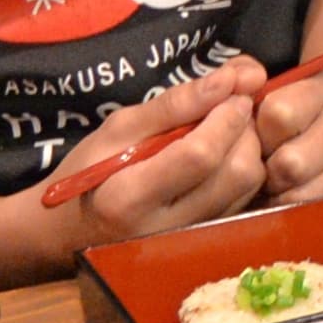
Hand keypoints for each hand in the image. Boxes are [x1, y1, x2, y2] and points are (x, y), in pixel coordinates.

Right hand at [42, 66, 270, 239]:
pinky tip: (226, 153)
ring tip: (228, 127)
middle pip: (236, 173)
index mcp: (130, 197)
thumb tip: (231, 78)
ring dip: (250, 148)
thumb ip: (175, 103)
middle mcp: (165, 228)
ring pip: (249, 188)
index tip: (233, 86)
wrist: (72, 231)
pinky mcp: (207, 243)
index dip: (226, 115)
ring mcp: (189, 241)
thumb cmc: (90, 172)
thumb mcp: (118, 128)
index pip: (200, 155)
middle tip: (233, 104)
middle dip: (245, 129)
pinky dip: (245, 169)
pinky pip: (246, 201)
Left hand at [247, 67, 322, 202]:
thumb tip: (241, 82)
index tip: (259, 135)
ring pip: (302, 196)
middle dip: (267, 171)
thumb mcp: (268, 85)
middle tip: (265, 168)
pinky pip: (320, 214)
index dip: (258, 132)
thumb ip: (241, 73)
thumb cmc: (291, 112)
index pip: (278, 114)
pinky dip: (299, 214)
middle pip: (290, 164)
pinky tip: (299, 199)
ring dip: (280, 197)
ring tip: (280, 185)